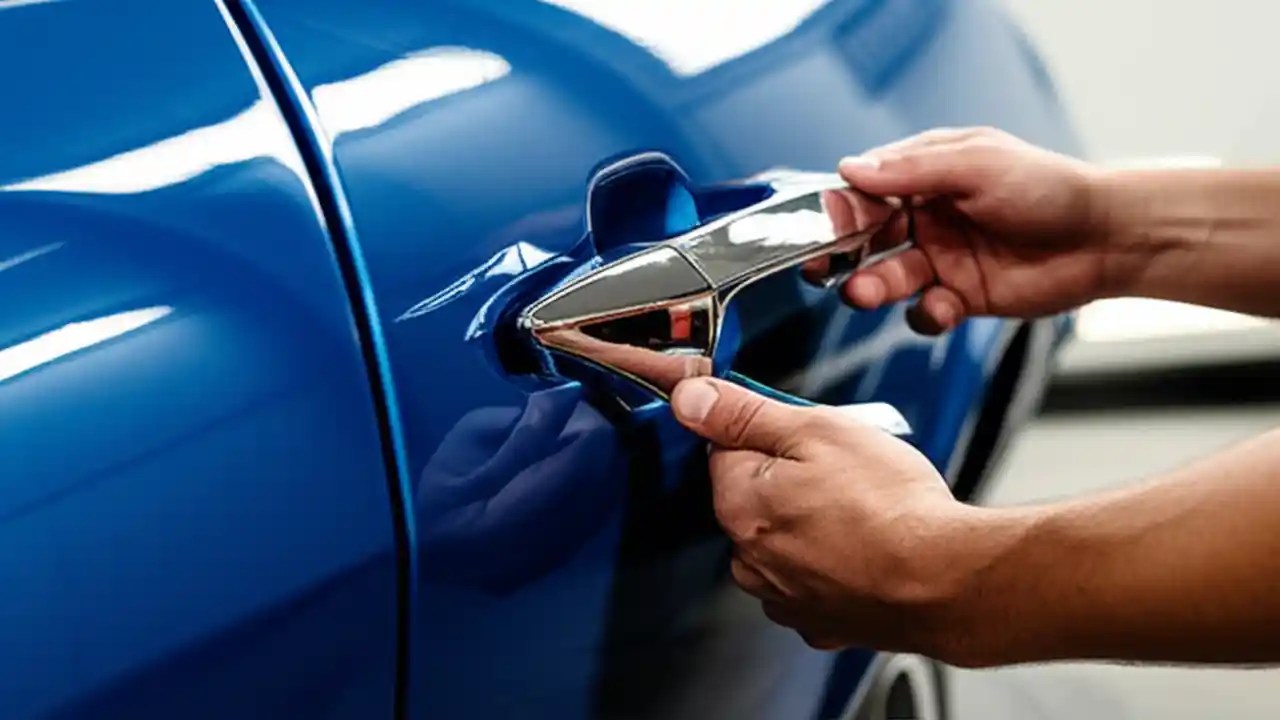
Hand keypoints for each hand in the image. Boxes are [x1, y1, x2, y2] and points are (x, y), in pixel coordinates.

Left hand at [670, 376, 993, 653]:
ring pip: (785, 541)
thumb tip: (689, 398)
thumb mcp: (816, 430)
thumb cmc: (890, 507)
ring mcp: (785, 597)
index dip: (768, 434)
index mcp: (738, 505)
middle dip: (791, 480)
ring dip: (811, 524)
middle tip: (844, 472)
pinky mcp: (821, 622)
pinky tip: (867, 549)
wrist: (947, 581)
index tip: (804, 436)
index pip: (725, 452)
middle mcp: (750, 559)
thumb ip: (744, 414)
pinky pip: (814, 580)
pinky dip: (834, 564)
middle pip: (755, 498)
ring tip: (863, 512)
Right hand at [837, 127, 1112, 333]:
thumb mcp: (976, 165)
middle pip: (865, 239)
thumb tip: (849, 168)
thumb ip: (911, 171)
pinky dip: (925, 314)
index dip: (838, 209)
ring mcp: (941, 259)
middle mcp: (926, 217)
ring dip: (871, 287)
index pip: (864, 190)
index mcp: (924, 175)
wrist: (1104, 238)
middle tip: (821, 269)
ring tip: (866, 292)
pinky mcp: (960, 297)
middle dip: (840, 255)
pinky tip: (942, 307)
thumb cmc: (1048, 188)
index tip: (818, 227)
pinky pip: (924, 312)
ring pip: (887, 277)